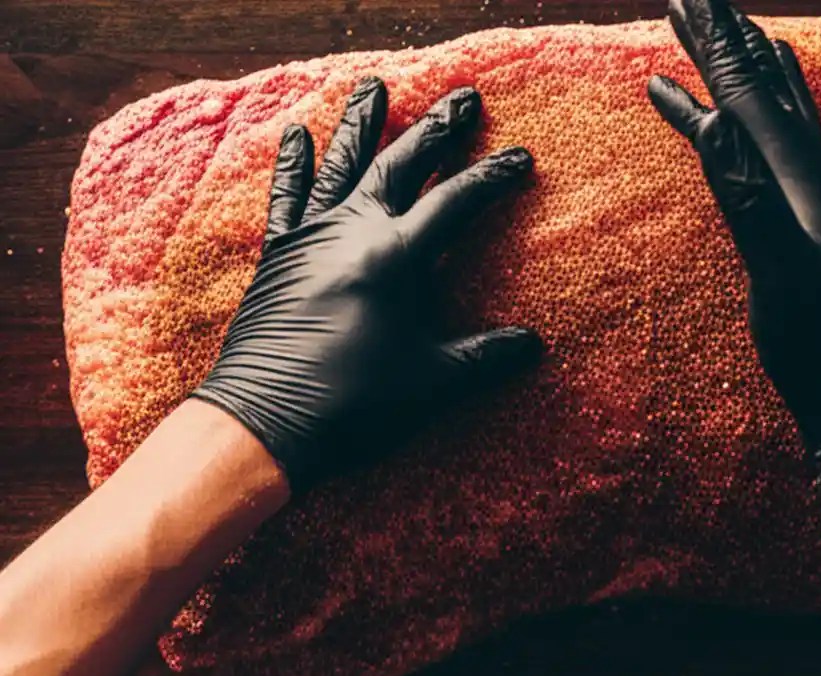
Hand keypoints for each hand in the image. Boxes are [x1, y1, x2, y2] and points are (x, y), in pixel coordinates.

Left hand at [193, 77, 542, 490]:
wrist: (265, 424)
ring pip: (341, 165)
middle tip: (463, 96)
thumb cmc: (354, 404)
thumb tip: (533, 345)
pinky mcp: (279, 256)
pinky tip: (297, 134)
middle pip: (402, 165)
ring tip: (374, 84)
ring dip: (360, 123)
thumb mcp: (434, 383)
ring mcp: (311, 238)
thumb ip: (485, 357)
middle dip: (437, 129)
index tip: (520, 156)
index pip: (457, 202)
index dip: (492, 177)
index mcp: (396, 257)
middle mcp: (353, 232)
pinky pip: (287, 198)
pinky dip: (293, 165)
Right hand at [648, 0, 820, 498]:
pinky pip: (785, 142)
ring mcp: (820, 195)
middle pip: (767, 88)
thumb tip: (716, 125)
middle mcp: (818, 174)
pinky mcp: (815, 218)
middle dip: (727, 42)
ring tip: (726, 32)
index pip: (752, 97)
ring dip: (749, 67)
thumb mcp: (783, 277)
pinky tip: (760, 110)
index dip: (715, 49)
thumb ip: (749, 200)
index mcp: (806, 179)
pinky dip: (764, 112)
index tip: (684, 3)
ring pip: (781, 109)